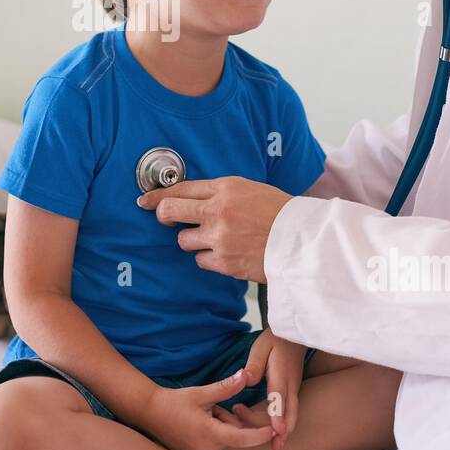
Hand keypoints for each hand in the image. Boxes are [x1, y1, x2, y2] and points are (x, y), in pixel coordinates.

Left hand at [137, 176, 290, 281]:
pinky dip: (209, 258)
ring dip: (194, 240)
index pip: (180, 188)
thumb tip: (191, 198)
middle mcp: (218, 210)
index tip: (146, 201)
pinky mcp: (223, 262)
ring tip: (216, 238)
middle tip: (164, 218)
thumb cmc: (279, 213)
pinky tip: (226, 253)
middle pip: (170, 211)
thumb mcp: (249, 190)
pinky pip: (200, 260)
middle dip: (163, 215)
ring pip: (183, 240)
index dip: (158, 195)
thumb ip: (219, 193)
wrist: (303, 241)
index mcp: (226, 188)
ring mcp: (219, 237)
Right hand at [139, 369, 275, 449]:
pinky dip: (212, 431)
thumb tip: (245, 376)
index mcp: (209, 433)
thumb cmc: (174, 401)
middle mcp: (206, 449)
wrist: (150, 412)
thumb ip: (225, 387)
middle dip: (228, 419)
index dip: (259, 434)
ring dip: (219, 424)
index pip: (241, 437)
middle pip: (232, 434)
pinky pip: (215, 443)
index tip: (273, 430)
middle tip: (210, 407)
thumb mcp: (201, 392)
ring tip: (201, 414)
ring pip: (224, 437)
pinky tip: (197, 423)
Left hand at [218, 330, 304, 449]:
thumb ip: (254, 365)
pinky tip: (277, 430)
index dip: (277, 413)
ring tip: (275, 443)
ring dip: (284, 428)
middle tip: (276, 447)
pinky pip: (290, 409)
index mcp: (281, 373)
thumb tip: (246, 380)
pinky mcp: (293, 390)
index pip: (279, 396)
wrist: (294, 332)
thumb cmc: (275, 339)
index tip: (277, 430)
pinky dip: (285, 421)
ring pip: (292, 413)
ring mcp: (294, 388)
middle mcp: (290, 384)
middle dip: (284, 431)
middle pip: (290, 411)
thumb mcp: (261, 347)